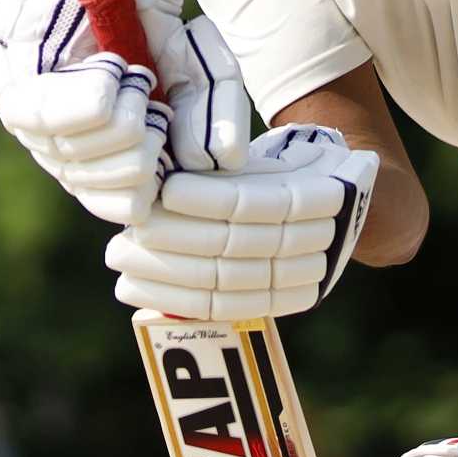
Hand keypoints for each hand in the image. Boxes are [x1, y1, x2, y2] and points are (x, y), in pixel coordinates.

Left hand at [0, 0, 246, 225]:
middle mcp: (63, 160)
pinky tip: (104, 66)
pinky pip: (54, 117)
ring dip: (121, 101)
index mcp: (107, 171)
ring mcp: (31, 133)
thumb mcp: (207, 82)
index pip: (130, 208)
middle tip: (142, 82)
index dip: (157, 173)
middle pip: (104, 182)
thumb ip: (217, 124)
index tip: (165, 118)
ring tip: (120, 69)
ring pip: (79, 154)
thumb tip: (219, 160)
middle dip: (142, 124)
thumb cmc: (165, 42)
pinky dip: (98, 86)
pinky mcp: (9, 95)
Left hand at [104, 126, 379, 319]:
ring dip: (167, 272)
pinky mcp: (281, 302)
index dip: (211, 200)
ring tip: (119, 256)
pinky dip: (177, 300)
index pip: (259, 203)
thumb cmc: (286, 166)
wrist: (338, 204)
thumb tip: (166, 169)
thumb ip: (234, 158)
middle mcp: (320, 240)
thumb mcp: (274, 149)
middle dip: (177, 238)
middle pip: (239, 244)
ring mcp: (303, 275)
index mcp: (323, 193)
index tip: (166, 191)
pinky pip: (227, 307)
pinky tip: (134, 289)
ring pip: (229, 279)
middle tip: (128, 229)